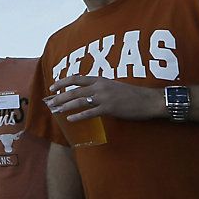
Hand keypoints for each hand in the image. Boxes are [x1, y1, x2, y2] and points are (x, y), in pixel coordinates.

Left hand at [47, 75, 165, 121]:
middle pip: (74, 91)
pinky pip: (89, 113)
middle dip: (59, 97)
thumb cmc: (133, 94)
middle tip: (49, 102)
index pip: (76, 78)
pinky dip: (78, 116)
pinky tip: (70, 119)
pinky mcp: (109, 109)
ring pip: (79, 101)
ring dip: (64, 106)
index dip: (62, 82)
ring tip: (55, 110)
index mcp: (101, 79)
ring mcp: (104, 98)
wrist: (150, 100)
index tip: (52, 87)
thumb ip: (100, 87)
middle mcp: (100, 86)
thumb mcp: (114, 86)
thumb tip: (88, 92)